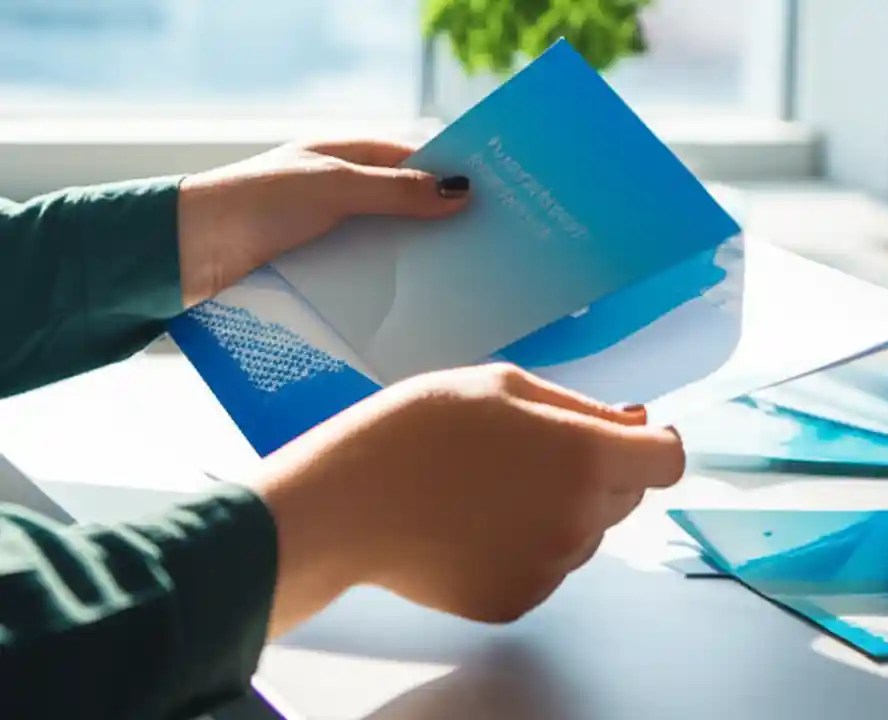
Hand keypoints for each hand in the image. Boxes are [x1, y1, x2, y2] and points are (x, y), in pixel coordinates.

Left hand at [177, 139, 469, 305]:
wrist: (185, 254)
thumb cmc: (254, 203)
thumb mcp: (333, 189)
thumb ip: (396, 191)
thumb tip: (460, 191)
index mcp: (346, 158)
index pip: (415, 162)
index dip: (453, 177)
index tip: (496, 200)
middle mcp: (342, 195)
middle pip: (407, 209)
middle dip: (444, 228)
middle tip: (492, 251)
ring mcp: (331, 236)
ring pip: (390, 248)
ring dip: (418, 266)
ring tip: (465, 287)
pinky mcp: (319, 273)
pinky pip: (366, 280)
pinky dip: (390, 291)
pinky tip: (418, 310)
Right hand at [252, 363, 684, 634]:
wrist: (349, 500)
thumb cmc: (421, 428)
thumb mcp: (505, 386)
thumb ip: (583, 408)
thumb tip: (637, 424)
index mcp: (585, 457)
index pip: (668, 459)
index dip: (652, 444)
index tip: (628, 437)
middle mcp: (580, 519)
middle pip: (626, 496)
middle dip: (598, 473)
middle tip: (531, 454)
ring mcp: (551, 567)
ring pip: (586, 533)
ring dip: (561, 511)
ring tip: (491, 490)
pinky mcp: (518, 600)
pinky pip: (547, 568)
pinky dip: (526, 548)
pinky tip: (475, 526)